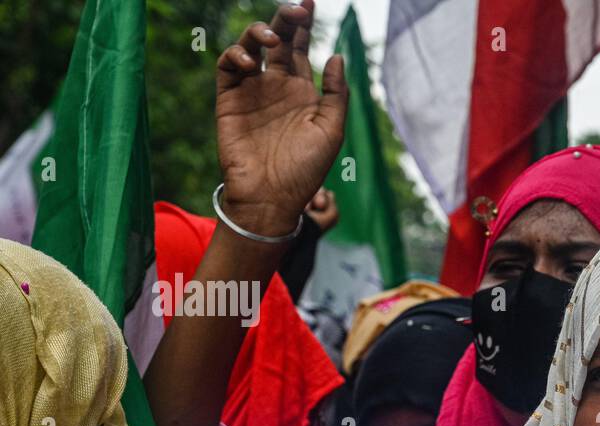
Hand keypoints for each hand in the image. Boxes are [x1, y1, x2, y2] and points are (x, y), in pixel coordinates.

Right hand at [216, 0, 346, 236]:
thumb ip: (336, 93)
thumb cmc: (305, 170)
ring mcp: (252, 92)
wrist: (271, 198)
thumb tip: (336, 55)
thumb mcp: (331, 131)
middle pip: (277, 41)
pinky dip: (236, 56)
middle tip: (296, 8)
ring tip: (273, 38)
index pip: (301, 49)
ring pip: (250, 48)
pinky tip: (250, 61)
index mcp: (302, 92)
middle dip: (285, 20)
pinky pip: (228, 68)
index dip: (304, 25)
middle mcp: (276, 87)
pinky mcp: (229, 100)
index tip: (311, 3)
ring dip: (259, 33)